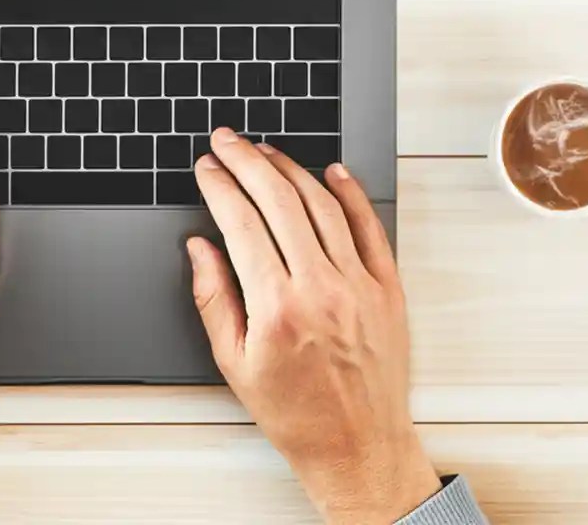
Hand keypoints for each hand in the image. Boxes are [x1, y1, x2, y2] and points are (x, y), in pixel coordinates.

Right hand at [189, 128, 437, 524]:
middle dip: (248, 161)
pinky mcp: (387, 289)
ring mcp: (359, 285)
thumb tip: (200, 247)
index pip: (241, 223)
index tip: (206, 167)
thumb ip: (213, 298)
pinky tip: (332, 172)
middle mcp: (319, 289)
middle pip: (279, 201)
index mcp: (275, 308)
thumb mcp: (233, 362)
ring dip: (291, 169)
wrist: (356, 446)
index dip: (219, 186)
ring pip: (323, 205)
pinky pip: (369, 227)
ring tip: (267, 151)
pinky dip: (350, 193)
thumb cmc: (294, 412)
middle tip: (228, 140)